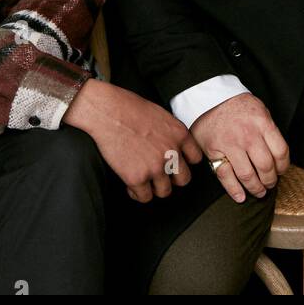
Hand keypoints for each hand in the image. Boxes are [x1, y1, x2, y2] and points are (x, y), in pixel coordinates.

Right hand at [63, 79, 201, 202]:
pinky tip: (131, 184)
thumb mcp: (161, 115)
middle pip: (184, 179)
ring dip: (154, 188)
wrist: (108, 111)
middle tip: (160, 175)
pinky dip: (137, 193)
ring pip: (164, 191)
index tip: (176, 164)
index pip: (196, 158)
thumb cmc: (129, 108)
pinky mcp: (137, 177)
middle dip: (172, 179)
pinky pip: (144, 197)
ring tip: (145, 181)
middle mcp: (171, 152)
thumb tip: (171, 145)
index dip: (184, 163)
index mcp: (179, 134)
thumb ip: (170, 133)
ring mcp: (155, 167)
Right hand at [189, 93, 289, 202]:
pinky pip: (225, 176)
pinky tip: (241, 197)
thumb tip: (279, 158)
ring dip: (255, 188)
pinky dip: (234, 190)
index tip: (282, 171)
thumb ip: (269, 132)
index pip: (281, 152)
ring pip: (247, 175)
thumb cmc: (238, 106)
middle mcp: (248, 135)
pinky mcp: (214, 152)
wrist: (210, 97)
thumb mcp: (260, 111)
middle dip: (270, 180)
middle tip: (270, 184)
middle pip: (266, 167)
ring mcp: (230, 144)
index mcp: (263, 123)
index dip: (284, 166)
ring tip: (259, 192)